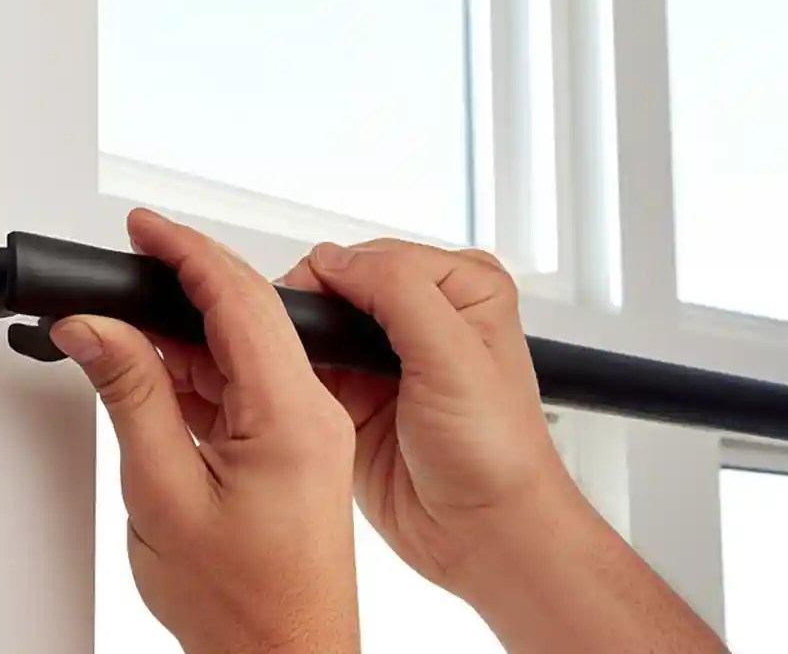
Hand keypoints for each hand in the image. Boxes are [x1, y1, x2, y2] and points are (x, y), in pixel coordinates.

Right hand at [50, 210, 359, 653]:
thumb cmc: (242, 602)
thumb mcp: (163, 492)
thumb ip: (131, 395)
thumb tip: (97, 327)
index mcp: (292, 415)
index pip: (240, 297)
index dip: (186, 250)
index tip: (144, 226)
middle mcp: (311, 412)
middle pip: (245, 313)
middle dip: (181, 282)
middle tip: (125, 267)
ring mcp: (306, 429)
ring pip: (241, 347)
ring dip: (182, 334)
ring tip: (121, 335)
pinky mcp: (295, 447)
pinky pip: (243, 386)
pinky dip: (196, 374)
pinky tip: (154, 378)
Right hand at [282, 240, 723, 651]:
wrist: (483, 533)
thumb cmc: (497, 455)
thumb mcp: (453, 355)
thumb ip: (397, 292)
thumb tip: (335, 259)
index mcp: (463, 286)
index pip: (376, 255)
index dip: (335, 275)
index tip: (305, 302)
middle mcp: (425, 315)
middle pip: (340, 286)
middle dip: (313, 311)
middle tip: (295, 341)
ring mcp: (386, 357)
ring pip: (319, 327)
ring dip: (299, 343)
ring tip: (293, 366)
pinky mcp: (357, 395)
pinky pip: (308, 368)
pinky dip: (292, 375)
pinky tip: (290, 387)